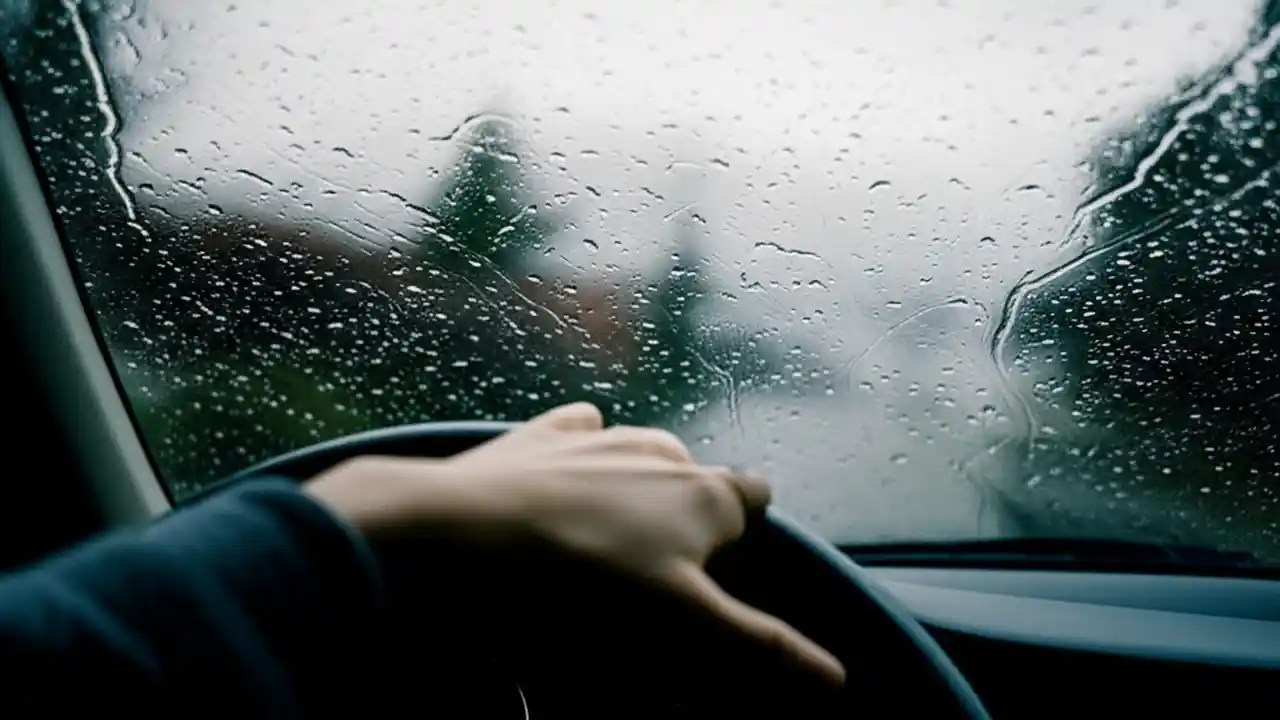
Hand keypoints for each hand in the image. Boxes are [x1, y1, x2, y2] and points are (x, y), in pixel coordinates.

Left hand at [304, 402, 844, 686]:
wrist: (447, 541)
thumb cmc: (575, 591)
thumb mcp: (679, 635)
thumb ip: (761, 653)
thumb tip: (838, 684)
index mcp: (702, 497)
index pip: (753, 502)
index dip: (744, 536)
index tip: (721, 573)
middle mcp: (657, 453)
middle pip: (696, 479)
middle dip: (688, 516)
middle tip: (656, 577)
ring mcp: (593, 439)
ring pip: (638, 452)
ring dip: (636, 484)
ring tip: (606, 541)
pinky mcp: (531, 437)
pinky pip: (573, 433)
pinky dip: (578, 453)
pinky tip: (558, 485)